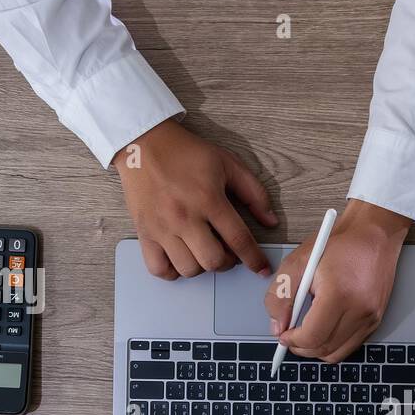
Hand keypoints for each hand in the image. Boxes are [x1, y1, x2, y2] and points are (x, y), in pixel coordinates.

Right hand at [112, 119, 277, 279]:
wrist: (143, 143)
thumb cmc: (186, 153)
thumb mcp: (227, 163)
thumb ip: (254, 193)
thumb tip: (270, 221)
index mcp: (209, 199)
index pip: (239, 240)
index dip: (254, 259)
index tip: (261, 269)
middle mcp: (184, 217)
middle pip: (213, 261)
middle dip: (227, 262)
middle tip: (227, 252)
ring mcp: (162, 227)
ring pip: (188, 269)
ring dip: (202, 267)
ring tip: (203, 251)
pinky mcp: (144, 233)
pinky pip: (158, 268)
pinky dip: (172, 271)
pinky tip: (180, 258)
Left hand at [264, 199, 411, 362]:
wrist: (375, 233)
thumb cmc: (338, 243)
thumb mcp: (298, 262)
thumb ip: (281, 296)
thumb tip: (278, 326)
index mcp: (340, 295)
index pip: (313, 336)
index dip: (292, 341)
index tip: (283, 335)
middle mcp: (360, 311)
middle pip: (325, 350)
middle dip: (302, 348)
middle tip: (290, 336)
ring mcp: (372, 318)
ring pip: (338, 353)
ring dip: (318, 349)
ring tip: (306, 332)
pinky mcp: (377, 319)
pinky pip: (351, 345)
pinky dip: (333, 343)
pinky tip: (324, 327)